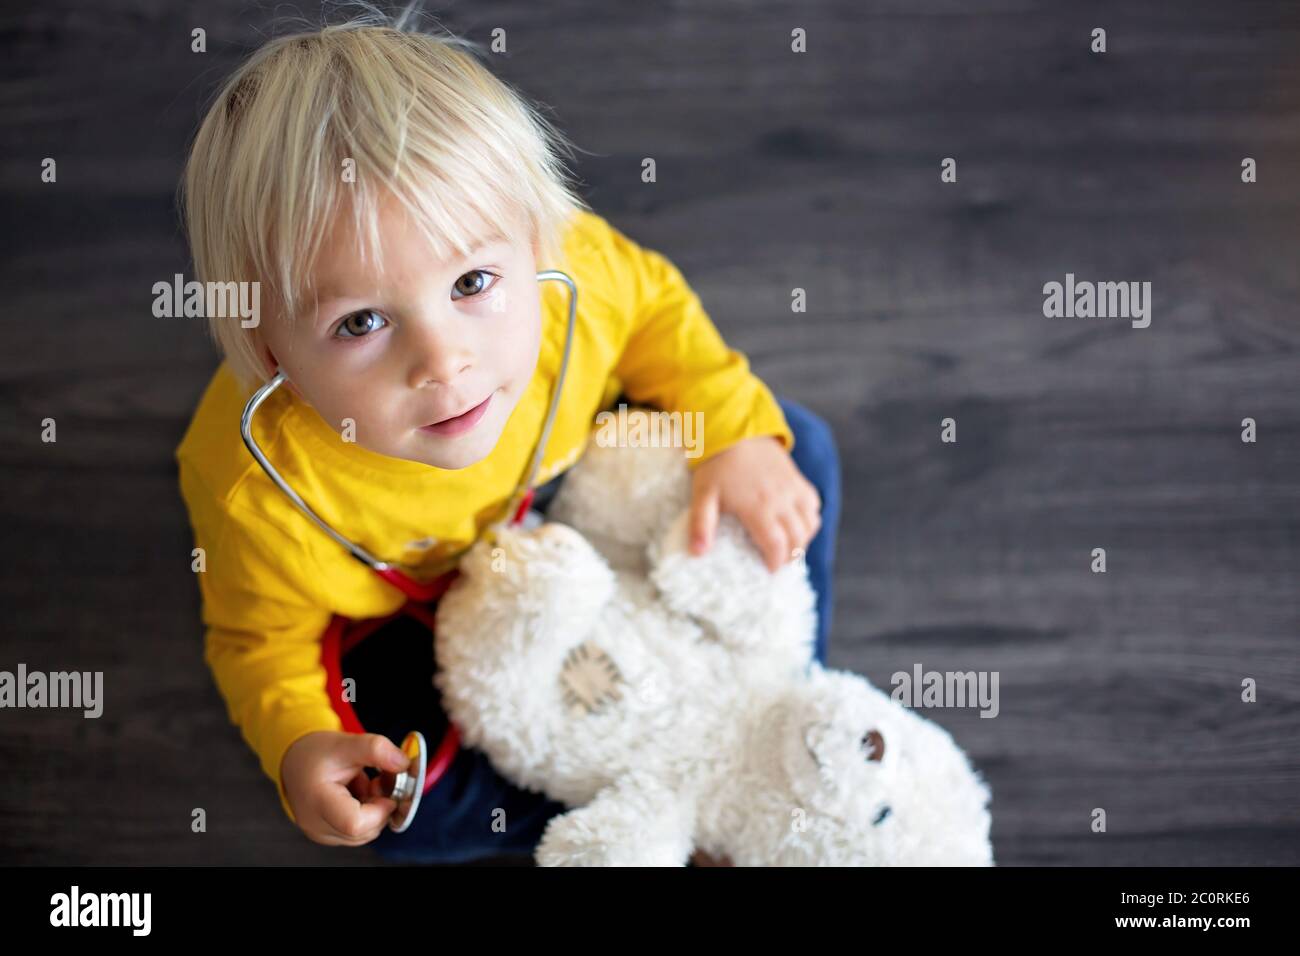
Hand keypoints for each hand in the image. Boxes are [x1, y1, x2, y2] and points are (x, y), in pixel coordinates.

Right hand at [281, 731, 410, 845]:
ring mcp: (322, 833)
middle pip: (365, 831)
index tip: (383, 786)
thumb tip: (405, 764)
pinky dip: (367, 813)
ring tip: (364, 783)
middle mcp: (317, 825)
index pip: (355, 823)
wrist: (294, 761)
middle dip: (381, 805)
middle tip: (377, 778)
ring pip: (366, 833)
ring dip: (375, 808)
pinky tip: (358, 793)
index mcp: (317, 801)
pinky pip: (359, 831)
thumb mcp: (345, 742)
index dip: (379, 809)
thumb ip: (376, 750)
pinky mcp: (329, 834)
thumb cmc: (315, 753)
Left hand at [688, 435, 820, 571]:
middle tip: (778, 563)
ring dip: (803, 540)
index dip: (775, 563)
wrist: (735, 429)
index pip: (776, 545)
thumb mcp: (702, 495)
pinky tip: (797, 524)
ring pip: (810, 523)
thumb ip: (700, 525)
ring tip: (788, 547)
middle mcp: (780, 500)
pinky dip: (810, 519)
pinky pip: (813, 504)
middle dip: (791, 556)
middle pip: (797, 539)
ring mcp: (792, 488)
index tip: (768, 570)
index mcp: (758, 507)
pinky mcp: (797, 479)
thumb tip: (697, 553)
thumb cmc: (716, 465)